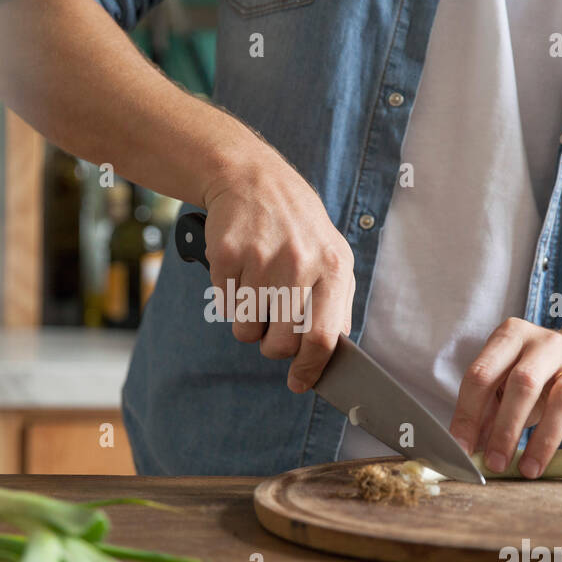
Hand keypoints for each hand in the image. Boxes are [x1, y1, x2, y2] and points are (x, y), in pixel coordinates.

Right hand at [199, 156, 354, 392]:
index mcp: (332, 267)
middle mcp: (299, 262)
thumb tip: (329, 354)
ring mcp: (261, 258)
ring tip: (257, 289)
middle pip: (280, 342)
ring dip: (249, 323)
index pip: (323, 337)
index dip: (309, 368)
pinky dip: (230, 298)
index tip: (298, 383)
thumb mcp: (331, 256)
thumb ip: (336, 304)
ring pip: (247, 330)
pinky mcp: (227, 255)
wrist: (253, 179)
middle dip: (272, 346)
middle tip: (272, 323)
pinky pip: (225, 306)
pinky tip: (241, 271)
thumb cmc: (296, 227)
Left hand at [449, 318, 561, 477]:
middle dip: (506, 428)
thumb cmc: (534, 379)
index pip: (481, 374)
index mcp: (512, 336)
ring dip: (545, 439)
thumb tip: (465, 449)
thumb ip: (484, 411)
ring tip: (529, 470)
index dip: (468, 415)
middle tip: (495, 464)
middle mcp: (548, 343)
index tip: (463, 450)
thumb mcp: (502, 385)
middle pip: (524, 382)